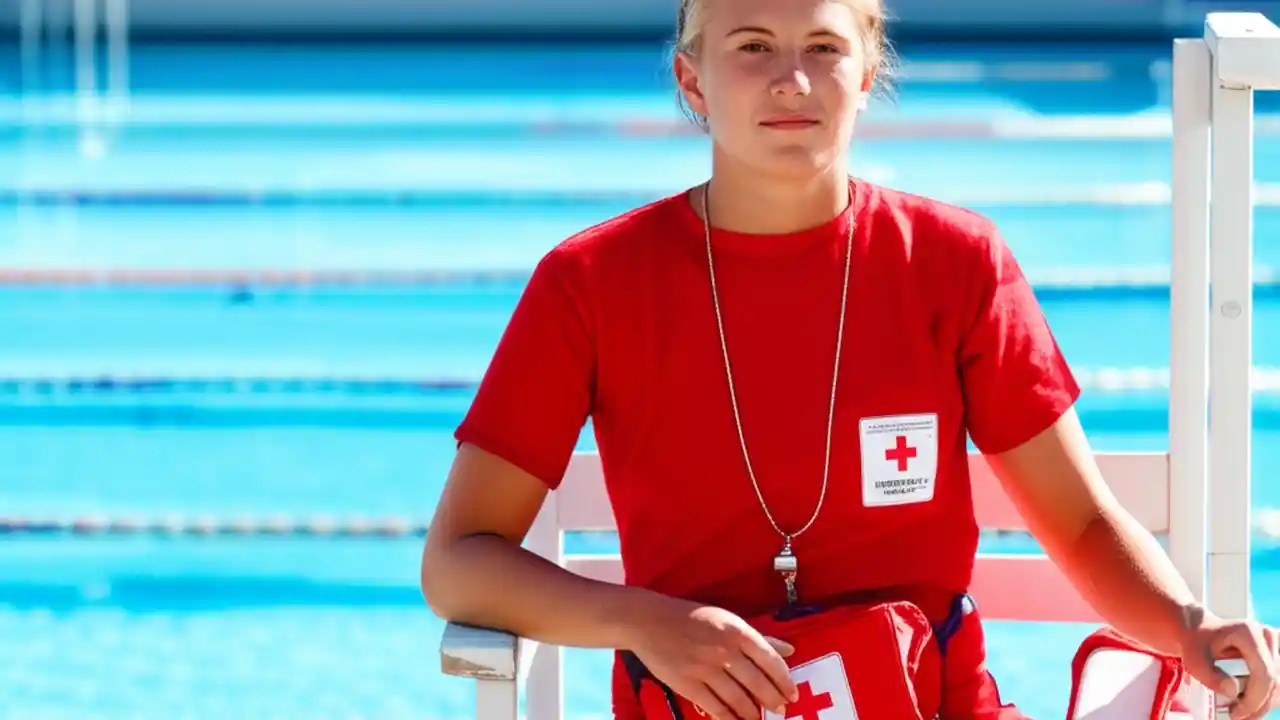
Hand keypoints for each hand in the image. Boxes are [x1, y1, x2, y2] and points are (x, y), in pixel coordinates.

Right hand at [623, 596, 797, 719]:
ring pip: (738, 699)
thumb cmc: (692, 618)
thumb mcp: (727, 619)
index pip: (771, 660)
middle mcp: (724, 650)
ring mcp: (705, 668)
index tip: (792, 693)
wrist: (650, 621)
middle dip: (772, 700)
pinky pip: (715, 707)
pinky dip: (728, 717)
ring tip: (758, 717)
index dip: (784, 680)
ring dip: (752, 713)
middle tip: (780, 709)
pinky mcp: (688, 684)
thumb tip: (789, 649)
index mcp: (737, 631)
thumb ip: (758, 637)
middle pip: (758, 683)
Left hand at [1177, 605, 1278, 718]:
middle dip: (1258, 706)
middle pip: (1276, 682)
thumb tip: (1232, 692)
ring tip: (1239, 713)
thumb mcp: (1193, 658)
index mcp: (1249, 633)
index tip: (1235, 713)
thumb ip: (1209, 675)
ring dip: (1263, 704)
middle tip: (1235, 716)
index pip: (1264, 674)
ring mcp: (1274, 646)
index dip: (1254, 699)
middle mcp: (1267, 637)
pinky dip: (1265, 699)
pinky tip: (1247, 706)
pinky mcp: (1276, 657)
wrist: (1199, 631)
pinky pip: (1278, 684)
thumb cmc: (1196, 643)